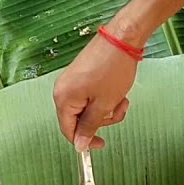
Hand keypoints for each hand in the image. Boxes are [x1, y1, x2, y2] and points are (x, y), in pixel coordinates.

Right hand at [53, 33, 135, 149]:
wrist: (121, 39)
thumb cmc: (112, 70)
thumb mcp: (104, 104)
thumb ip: (89, 126)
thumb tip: (79, 144)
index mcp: (63, 98)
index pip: (68, 130)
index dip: (85, 140)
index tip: (102, 143)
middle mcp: (62, 90)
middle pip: (78, 119)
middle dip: (101, 119)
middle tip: (118, 110)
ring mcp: (71, 82)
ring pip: (87, 109)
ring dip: (106, 109)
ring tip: (121, 99)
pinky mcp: (80, 76)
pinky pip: (89, 96)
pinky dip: (104, 98)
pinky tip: (116, 91)